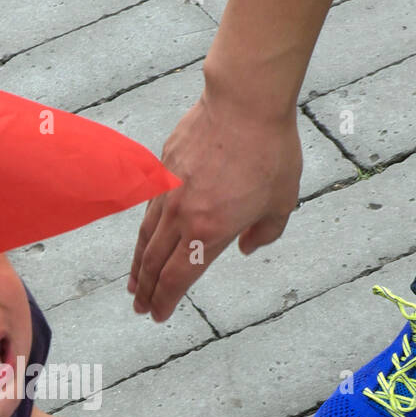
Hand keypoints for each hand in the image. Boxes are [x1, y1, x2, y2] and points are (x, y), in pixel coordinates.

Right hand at [129, 91, 302, 321]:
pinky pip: (149, 208)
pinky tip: (144, 237)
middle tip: (139, 307)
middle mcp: (182, 217)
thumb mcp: (282, 201)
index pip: (178, 279)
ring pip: (145, 238)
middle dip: (145, 291)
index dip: (164, 301)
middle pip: (154, 264)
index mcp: (210, 232)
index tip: (157, 314)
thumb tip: (245, 248)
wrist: (244, 102)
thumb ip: (265, 233)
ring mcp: (168, 191)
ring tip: (133, 282)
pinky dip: (144, 231)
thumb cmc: (269, 150)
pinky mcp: (163, 168)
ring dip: (138, 265)